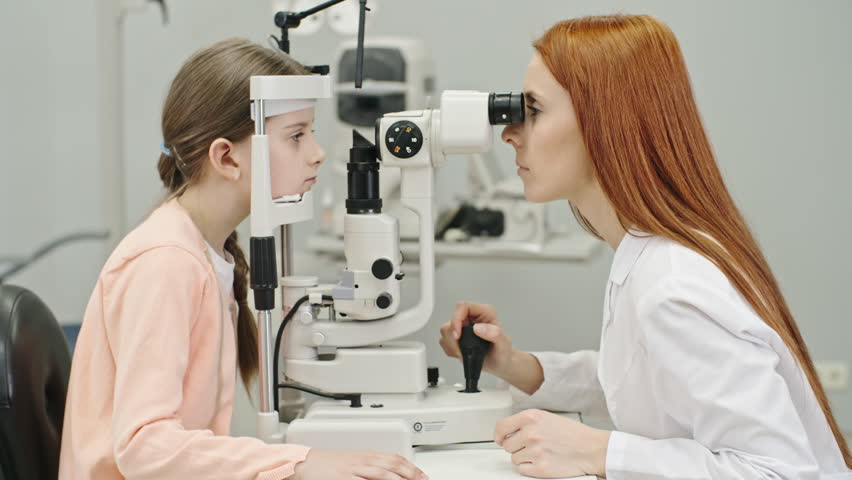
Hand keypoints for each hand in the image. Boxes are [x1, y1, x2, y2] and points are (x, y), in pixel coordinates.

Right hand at [292, 449, 427, 479]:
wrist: (305, 464)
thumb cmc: (328, 465)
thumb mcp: (354, 462)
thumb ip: (372, 467)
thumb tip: (389, 473)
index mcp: (367, 456)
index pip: (396, 460)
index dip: (412, 468)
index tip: (423, 476)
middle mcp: (364, 461)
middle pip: (393, 466)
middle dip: (411, 474)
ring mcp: (354, 470)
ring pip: (383, 474)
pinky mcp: (344, 479)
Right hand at [438, 302, 514, 376]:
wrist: (499, 365)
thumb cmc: (503, 353)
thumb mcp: (503, 344)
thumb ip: (494, 333)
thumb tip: (478, 328)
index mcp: (484, 313)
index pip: (463, 307)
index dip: (456, 319)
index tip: (458, 335)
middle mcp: (472, 318)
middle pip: (451, 320)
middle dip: (453, 338)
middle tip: (461, 350)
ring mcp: (464, 327)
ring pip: (446, 331)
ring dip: (451, 345)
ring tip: (463, 353)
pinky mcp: (457, 337)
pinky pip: (444, 340)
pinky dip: (450, 350)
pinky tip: (461, 354)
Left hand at [495, 409, 609, 478]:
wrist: (592, 449)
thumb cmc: (573, 434)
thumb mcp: (547, 418)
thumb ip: (526, 422)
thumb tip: (507, 431)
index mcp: (531, 417)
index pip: (501, 427)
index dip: (498, 435)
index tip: (499, 439)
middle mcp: (531, 433)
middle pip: (506, 445)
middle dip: (516, 447)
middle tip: (532, 446)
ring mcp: (535, 451)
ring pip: (514, 458)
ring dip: (524, 457)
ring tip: (541, 453)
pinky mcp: (540, 468)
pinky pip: (522, 470)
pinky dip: (530, 468)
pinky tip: (542, 461)